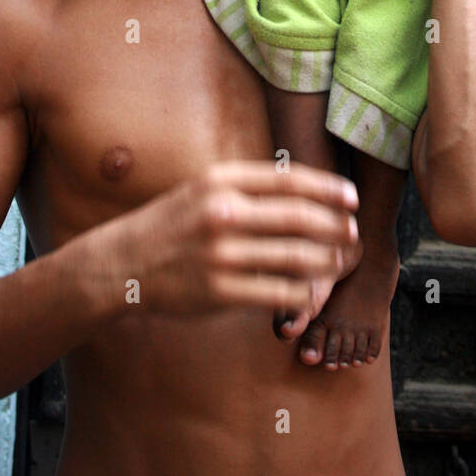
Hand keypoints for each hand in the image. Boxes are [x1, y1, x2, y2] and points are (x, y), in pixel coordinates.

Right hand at [86, 160, 360, 318]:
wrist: (122, 263)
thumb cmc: (172, 224)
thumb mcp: (203, 189)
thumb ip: (247, 186)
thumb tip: (305, 189)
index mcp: (222, 181)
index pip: (290, 180)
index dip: (328, 189)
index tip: (351, 198)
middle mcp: (223, 212)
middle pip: (300, 217)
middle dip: (335, 226)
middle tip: (352, 233)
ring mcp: (221, 254)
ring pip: (295, 257)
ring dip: (327, 261)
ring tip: (339, 262)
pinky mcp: (219, 291)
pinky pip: (278, 293)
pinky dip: (303, 295)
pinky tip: (312, 293)